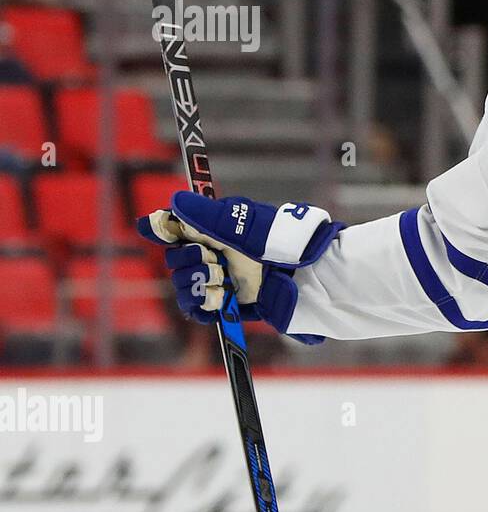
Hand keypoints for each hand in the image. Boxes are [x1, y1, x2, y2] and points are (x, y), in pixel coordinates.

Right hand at [138, 192, 342, 343]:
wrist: (313, 278)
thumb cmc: (284, 244)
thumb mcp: (246, 225)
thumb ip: (208, 216)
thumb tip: (175, 201)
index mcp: (223, 230)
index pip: (182, 228)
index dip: (165, 228)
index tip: (150, 226)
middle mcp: (222, 254)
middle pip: (178, 260)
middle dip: (185, 259)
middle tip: (207, 258)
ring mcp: (226, 281)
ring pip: (185, 286)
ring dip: (191, 283)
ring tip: (215, 280)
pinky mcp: (233, 306)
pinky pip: (200, 310)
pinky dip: (201, 304)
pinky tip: (215, 298)